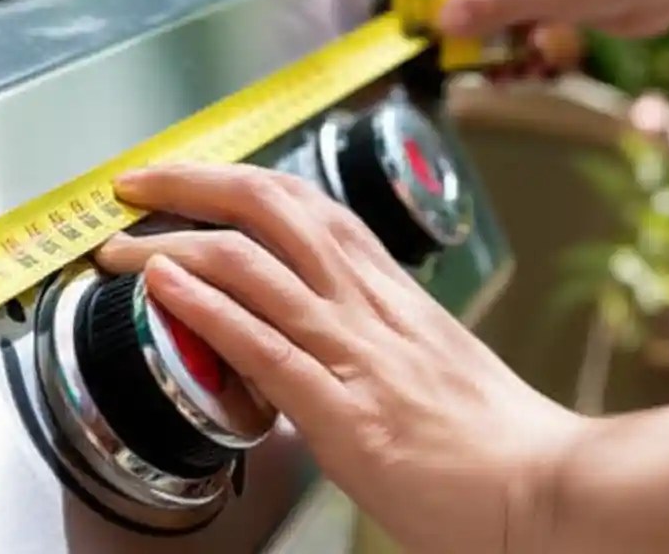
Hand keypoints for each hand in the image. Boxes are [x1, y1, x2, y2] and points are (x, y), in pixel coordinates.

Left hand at [95, 162, 586, 553]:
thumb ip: (371, 337)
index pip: (310, 207)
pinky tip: (162, 288)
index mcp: (391, 295)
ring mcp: (356, 355)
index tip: (195, 177)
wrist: (547, 491)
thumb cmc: (495, 440)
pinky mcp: (345, 414)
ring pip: (256, 268)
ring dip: (174, 245)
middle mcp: (370, 309)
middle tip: (140, 183)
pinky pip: (264, 346)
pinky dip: (204, 308)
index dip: (242, 182)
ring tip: (121, 246)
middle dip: (197, 184)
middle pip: (275, 209)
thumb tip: (311, 334)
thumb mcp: (431, 362)